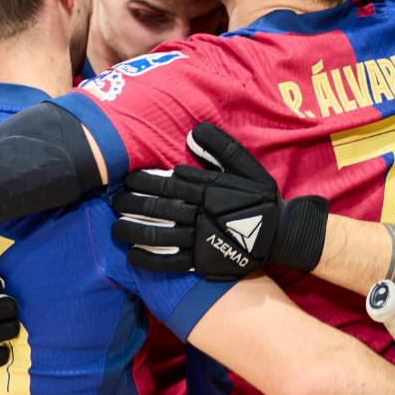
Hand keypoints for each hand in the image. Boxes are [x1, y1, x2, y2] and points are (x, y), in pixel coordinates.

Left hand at [111, 122, 328, 279]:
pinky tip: (132, 254)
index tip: (126, 179)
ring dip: (132, 231)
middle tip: (115, 201)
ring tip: (115, 228)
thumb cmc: (260, 198)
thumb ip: (221, 148)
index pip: (167, 184)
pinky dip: (148, 259)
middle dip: (130, 204)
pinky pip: (169, 262)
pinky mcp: (202, 261)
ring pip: (158, 235)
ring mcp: (200, 240)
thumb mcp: (247, 166)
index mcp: (208, 190)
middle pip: (156, 209)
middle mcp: (201, 214)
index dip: (142, 182)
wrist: (280, 234)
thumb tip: (193, 133)